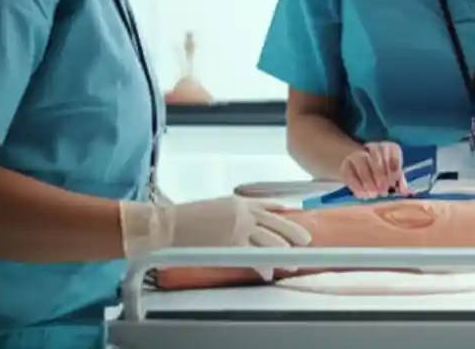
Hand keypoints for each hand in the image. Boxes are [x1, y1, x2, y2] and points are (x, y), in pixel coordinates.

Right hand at [119, 195, 312, 258]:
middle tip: (307, 241)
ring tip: (293, 262)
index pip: (268, 204)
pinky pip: (254, 257)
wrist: (168, 225)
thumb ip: (234, 213)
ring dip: (284, 253)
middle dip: (295, 233)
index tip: (293, 213)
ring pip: (272, 240)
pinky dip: (263, 265)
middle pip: (278, 223)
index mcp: (240, 202)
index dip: (283, 210)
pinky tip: (268, 272)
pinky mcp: (231, 243)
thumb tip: (246, 223)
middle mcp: (244, 212)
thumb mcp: (215, 208)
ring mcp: (239, 228)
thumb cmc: (187, 219)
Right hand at [340, 141, 410, 198]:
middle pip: (377, 156)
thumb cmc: (381, 174)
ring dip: (368, 180)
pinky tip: (363, 194)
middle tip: (383, 190)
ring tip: (373, 194)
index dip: (393, 165)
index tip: (394, 181)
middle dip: (380, 175)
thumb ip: (400, 183)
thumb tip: (410, 193)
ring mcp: (357, 155)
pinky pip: (350, 173)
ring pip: (362, 163)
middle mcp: (373, 148)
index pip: (392, 150)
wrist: (357, 169)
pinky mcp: (345, 165)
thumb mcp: (392, 176)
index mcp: (388, 147)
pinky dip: (357, 185)